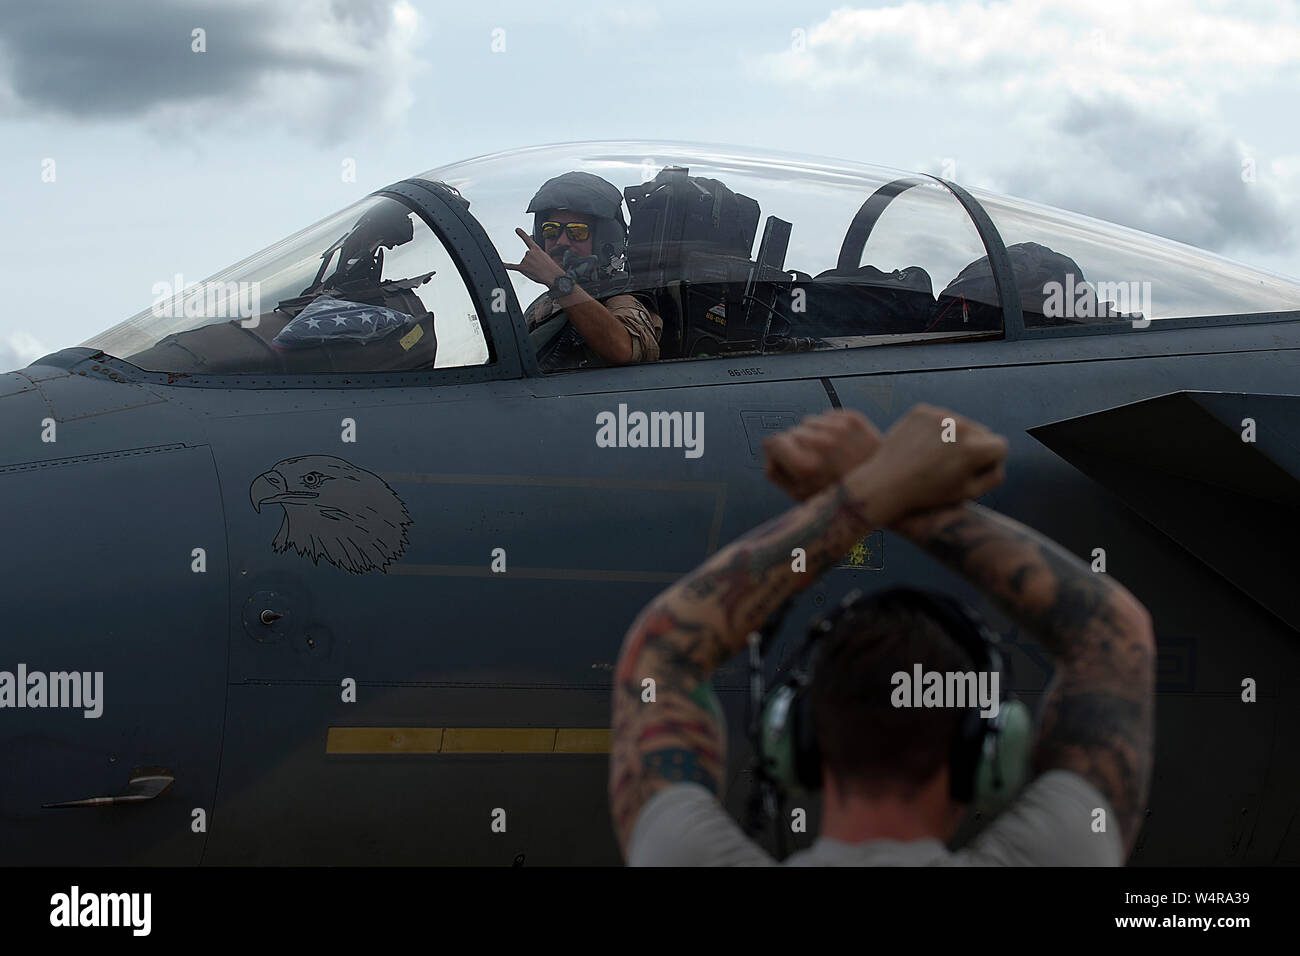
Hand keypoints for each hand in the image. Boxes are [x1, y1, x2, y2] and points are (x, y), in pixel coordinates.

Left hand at [503, 228, 564, 285]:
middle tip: (539, 267)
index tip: (517, 229)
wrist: (553, 276)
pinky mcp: (523, 268)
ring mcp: (526, 260)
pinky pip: (512, 266)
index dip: (522, 234)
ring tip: (537, 271)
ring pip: (524, 263)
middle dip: (532, 262)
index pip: (527, 239)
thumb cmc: (552, 269)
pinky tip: (503, 264)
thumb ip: (538, 253)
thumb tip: (532, 254)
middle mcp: (529, 253)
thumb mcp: (546, 257)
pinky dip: (506, 265)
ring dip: (530, 267)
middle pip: (527, 256)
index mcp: (537, 249)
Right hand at [763, 410, 881, 500]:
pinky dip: (831, 428)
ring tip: (832, 454)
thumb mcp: (801, 496)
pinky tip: (843, 445)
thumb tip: (769, 451)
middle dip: (799, 446)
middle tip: (818, 464)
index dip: (777, 454)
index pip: (772, 442)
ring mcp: (837, 429)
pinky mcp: (852, 419)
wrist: (884, 487)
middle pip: (791, 432)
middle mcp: (820, 444)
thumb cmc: (839, 495)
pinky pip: (827, 416)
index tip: (789, 461)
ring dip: (815, 435)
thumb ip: (777, 473)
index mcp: (805, 465)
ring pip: (809, 422)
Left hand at [848, 404, 1006, 523]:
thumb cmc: (928, 494)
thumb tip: (998, 458)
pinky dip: (934, 430)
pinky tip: (922, 447)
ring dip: (954, 436)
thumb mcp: (968, 493)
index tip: (975, 471)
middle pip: (982, 431)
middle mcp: (960, 426)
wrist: (885, 484)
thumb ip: (994, 475)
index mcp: (974, 449)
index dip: (990, 462)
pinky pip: (938, 417)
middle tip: (953, 465)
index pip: (1000, 446)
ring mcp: (939, 415)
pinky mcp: (921, 411)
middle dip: (973, 446)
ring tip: (935, 458)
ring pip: (959, 423)